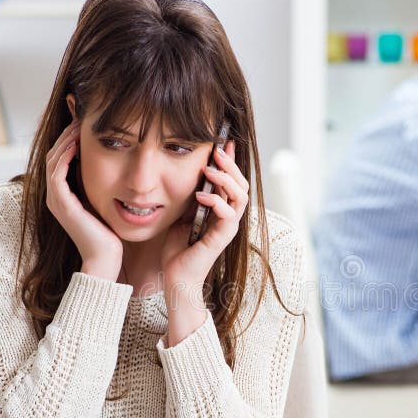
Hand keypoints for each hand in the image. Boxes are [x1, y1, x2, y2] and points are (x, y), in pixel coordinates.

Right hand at [45, 120, 122, 279]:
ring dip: (66, 139)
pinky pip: (57, 173)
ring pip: (54, 159)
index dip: (71, 138)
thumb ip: (104, 185)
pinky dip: (65, 156)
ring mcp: (56, 199)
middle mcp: (56, 195)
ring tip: (79, 123)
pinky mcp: (62, 204)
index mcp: (65, 194)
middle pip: (55, 153)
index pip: (62, 157)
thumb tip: (118, 166)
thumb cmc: (111, 235)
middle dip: (66, 133)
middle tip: (79, 114)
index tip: (85, 122)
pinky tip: (78, 143)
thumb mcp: (107, 203)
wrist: (106, 260)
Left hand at [161, 140, 247, 288]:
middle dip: (231, 165)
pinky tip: (201, 196)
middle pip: (242, 184)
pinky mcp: (222, 238)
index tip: (225, 141)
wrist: (176, 276)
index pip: (233, 180)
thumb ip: (191, 195)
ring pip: (240, 196)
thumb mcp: (183, 212)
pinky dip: (216, 202)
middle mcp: (229, 217)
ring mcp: (228, 228)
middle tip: (217, 150)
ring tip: (210, 170)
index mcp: (221, 209)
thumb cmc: (178, 247)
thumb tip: (190, 171)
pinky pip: (228, 215)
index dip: (232, 160)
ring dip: (226, 180)